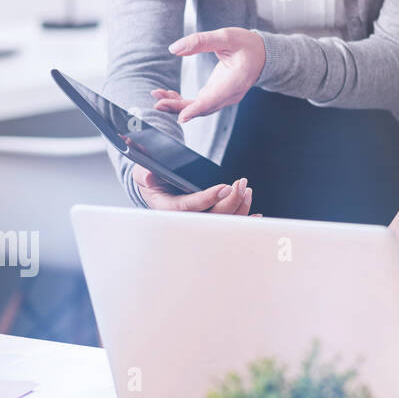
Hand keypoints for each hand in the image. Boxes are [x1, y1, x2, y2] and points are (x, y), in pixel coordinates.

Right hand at [133, 165, 255, 214]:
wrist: (155, 187)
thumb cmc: (151, 179)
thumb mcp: (143, 174)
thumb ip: (145, 174)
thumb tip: (148, 176)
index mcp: (168, 208)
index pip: (190, 206)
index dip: (209, 198)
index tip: (226, 187)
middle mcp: (185, 219)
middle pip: (213, 216)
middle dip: (231, 201)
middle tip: (242, 183)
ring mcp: (199, 220)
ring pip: (224, 220)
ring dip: (240, 206)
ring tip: (245, 188)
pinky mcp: (209, 218)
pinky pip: (228, 223)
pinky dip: (243, 218)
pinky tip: (255, 215)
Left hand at [155, 27, 266, 122]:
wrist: (261, 55)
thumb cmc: (246, 44)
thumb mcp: (226, 36)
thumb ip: (201, 41)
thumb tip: (174, 49)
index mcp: (237, 80)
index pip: (215, 98)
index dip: (197, 108)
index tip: (181, 116)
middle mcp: (232, 94)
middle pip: (204, 107)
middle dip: (180, 107)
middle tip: (158, 103)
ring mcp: (225, 97)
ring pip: (200, 108)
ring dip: (178, 105)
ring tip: (157, 95)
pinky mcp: (218, 96)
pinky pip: (199, 104)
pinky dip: (183, 102)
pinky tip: (168, 95)